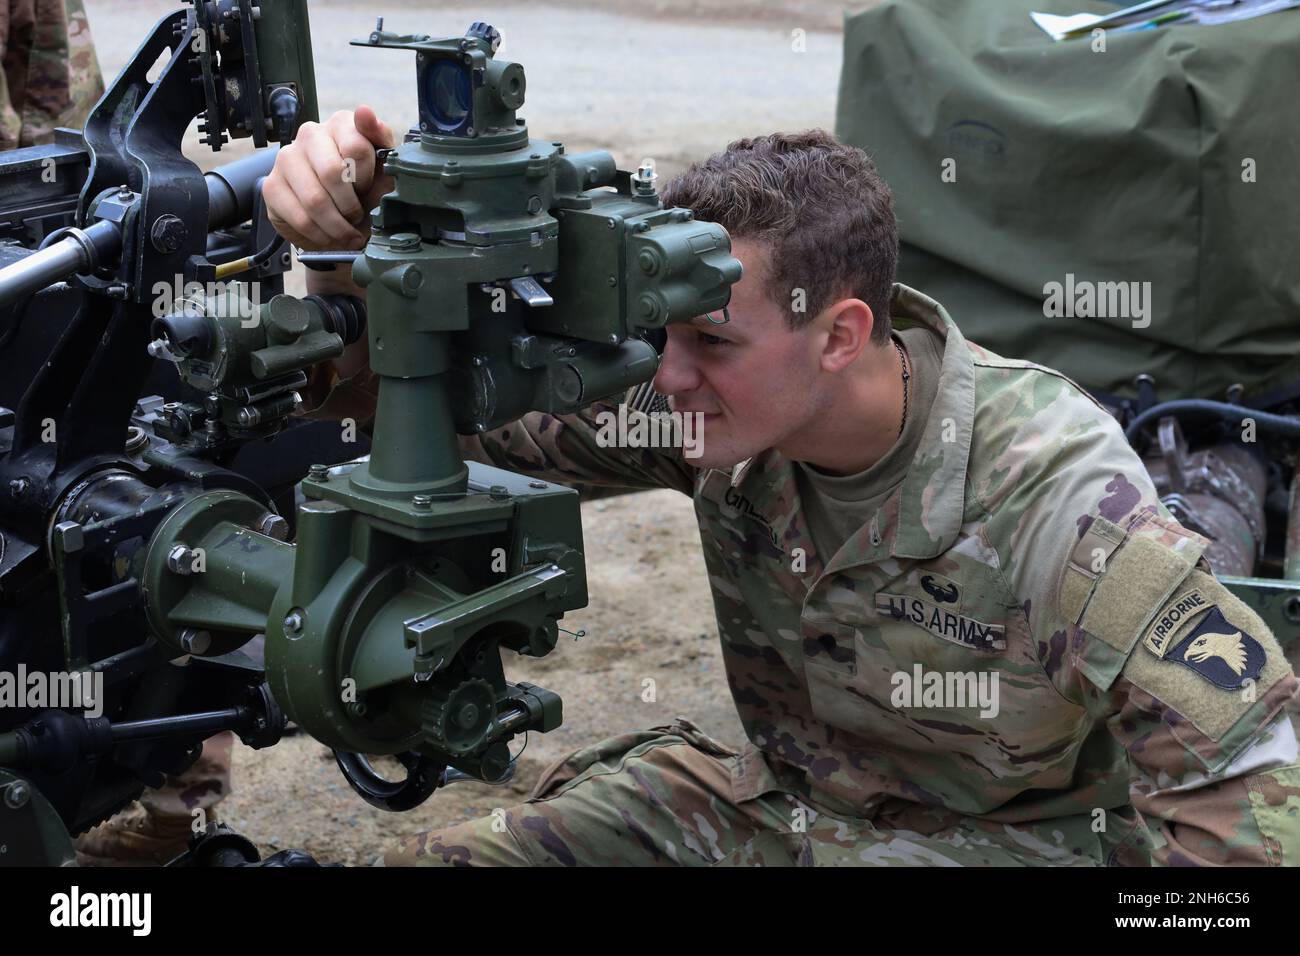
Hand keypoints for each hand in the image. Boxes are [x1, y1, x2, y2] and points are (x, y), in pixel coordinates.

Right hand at [262, 106, 395, 250]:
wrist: (340, 218)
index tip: (369, 188)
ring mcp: (287, 159)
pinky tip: (330, 235)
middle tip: (358, 216)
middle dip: (351, 205)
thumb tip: (365, 112)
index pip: (356, 148)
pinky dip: (320, 234)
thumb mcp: (384, 168)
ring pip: (315, 200)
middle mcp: (310, 135)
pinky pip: (300, 217)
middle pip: (332, 173)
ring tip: (347, 231)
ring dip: (337, 226)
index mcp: (341, 124)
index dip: (367, 178)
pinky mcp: (272, 186)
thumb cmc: (366, 189)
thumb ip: (381, 139)